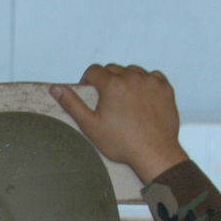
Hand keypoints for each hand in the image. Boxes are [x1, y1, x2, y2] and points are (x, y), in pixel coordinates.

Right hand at [51, 63, 190, 183]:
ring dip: (125, 79)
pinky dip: (145, 83)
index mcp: (112, 84)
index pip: (94, 70)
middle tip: (106, 100)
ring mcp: (151, 81)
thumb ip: (72, 104)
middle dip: (106, 80)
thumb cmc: (120, 142)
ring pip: (132, 71)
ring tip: (124, 99)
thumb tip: (55, 88)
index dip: (87, 80)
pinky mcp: (165, 87)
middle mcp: (132, 77)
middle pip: (113, 69)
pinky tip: (141, 98)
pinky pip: (152, 76)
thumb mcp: (90, 125)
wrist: (154, 152)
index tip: (89, 92)